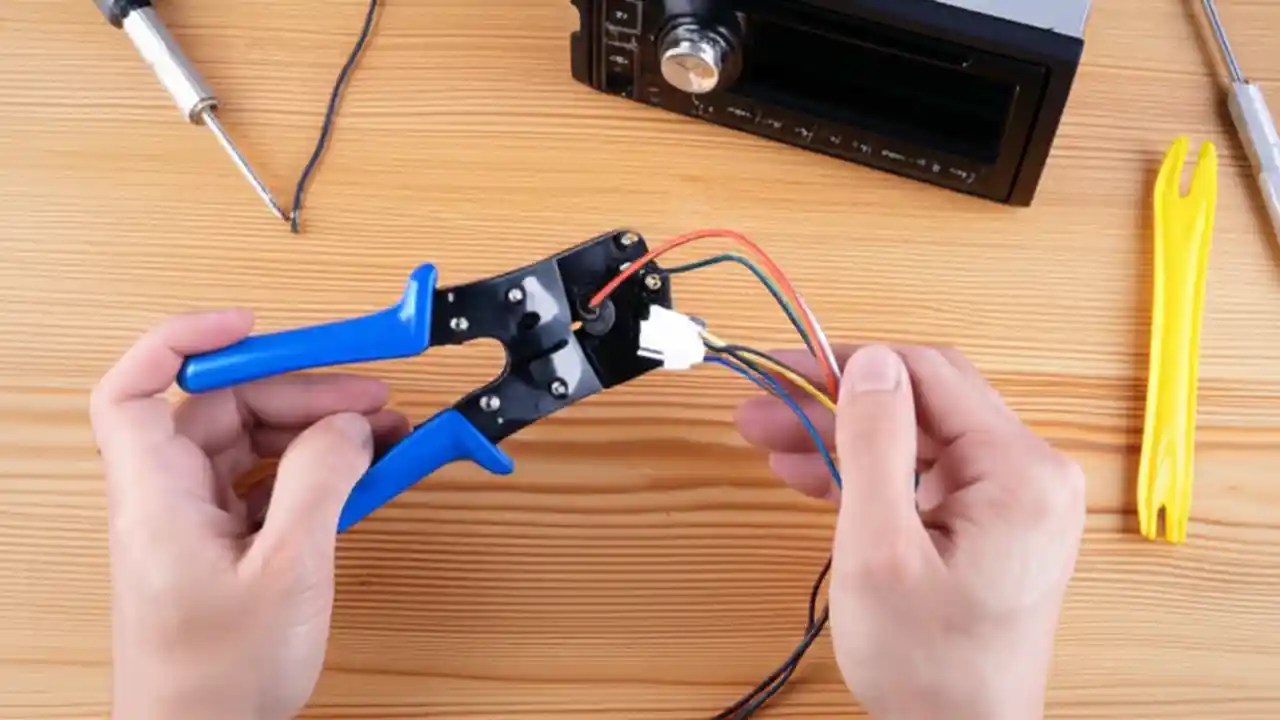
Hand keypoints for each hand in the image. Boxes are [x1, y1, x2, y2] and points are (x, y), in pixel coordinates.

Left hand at [90, 309, 409, 719]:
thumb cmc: (219, 680)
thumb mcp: (289, 570)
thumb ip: (321, 482)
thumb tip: (347, 425)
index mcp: (157, 497)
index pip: (137, 388)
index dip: (185, 341)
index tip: (252, 325)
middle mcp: (168, 501)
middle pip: (221, 409)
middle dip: (298, 390)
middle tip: (368, 393)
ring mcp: (196, 524)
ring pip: (250, 444)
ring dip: (316, 430)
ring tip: (383, 432)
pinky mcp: (225, 546)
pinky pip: (268, 483)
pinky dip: (315, 470)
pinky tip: (363, 473)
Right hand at [737, 345, 1084, 719]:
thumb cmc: (929, 666)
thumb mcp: (881, 550)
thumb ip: (875, 445)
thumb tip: (869, 361)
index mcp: (1019, 472)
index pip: (927, 376)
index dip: (848, 364)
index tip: (784, 371)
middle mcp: (1031, 475)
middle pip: (921, 402)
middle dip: (835, 402)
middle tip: (762, 411)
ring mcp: (1015, 500)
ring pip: (917, 438)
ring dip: (845, 437)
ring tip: (771, 442)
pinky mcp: (994, 524)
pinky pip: (927, 475)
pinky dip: (872, 474)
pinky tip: (812, 475)